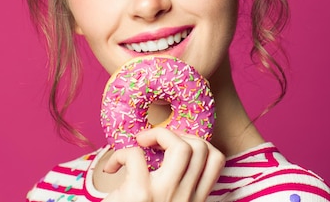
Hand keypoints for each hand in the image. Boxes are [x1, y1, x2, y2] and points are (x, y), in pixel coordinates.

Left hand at [102, 128, 224, 201]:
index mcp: (194, 201)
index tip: (172, 147)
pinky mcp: (140, 194)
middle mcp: (185, 199)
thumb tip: (167, 152)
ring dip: (158, 134)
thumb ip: (176, 188)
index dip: (196, 142)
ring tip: (140, 143)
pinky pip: (135, 155)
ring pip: (181, 147)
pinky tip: (112, 168)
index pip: (216, 159)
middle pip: (201, 147)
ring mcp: (166, 196)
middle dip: (176, 133)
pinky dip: (121, 154)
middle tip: (153, 142)